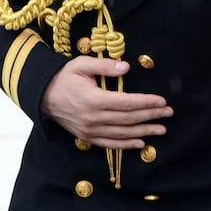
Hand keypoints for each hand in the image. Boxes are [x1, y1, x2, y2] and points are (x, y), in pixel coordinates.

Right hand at [39, 56, 170, 149]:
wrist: (42, 96)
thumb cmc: (63, 78)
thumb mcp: (81, 65)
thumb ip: (104, 66)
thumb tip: (126, 68)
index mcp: (93, 99)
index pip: (127, 103)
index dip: (147, 102)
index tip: (162, 101)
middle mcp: (92, 118)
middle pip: (128, 119)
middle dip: (151, 116)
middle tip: (168, 114)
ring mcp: (89, 129)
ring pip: (122, 133)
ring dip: (144, 132)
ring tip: (161, 129)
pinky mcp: (86, 136)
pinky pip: (109, 143)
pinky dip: (126, 145)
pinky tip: (140, 143)